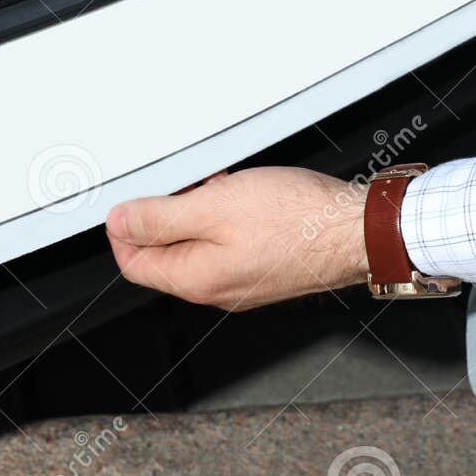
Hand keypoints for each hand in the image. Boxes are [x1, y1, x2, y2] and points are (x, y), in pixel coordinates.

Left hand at [105, 167, 367, 310]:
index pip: (134, 264)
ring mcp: (243, 283)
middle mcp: (217, 289)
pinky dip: (226, 218)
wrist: (355, 232)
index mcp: (196, 279)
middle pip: (166, 256)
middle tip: (182, 185)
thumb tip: (120, 222)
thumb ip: (160, 217)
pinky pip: (229, 246)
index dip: (123, 231)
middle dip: (165, 216)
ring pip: (200, 247)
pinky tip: (244, 197)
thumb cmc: (296, 220)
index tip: (128, 203)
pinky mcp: (265, 270)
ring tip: (219, 186)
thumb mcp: (213, 206)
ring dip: (199, 213)